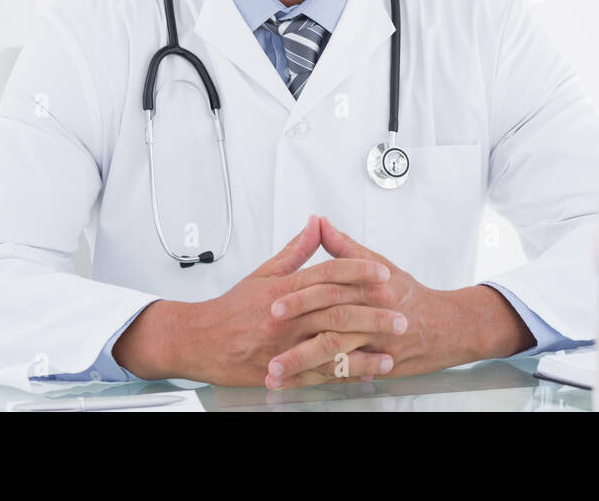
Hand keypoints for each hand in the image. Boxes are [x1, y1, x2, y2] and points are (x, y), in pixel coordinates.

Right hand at [113, 215, 403, 387]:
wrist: (196, 341)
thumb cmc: (231, 308)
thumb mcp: (263, 272)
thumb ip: (295, 250)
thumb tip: (317, 223)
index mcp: (283, 289)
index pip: (326, 274)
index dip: (357, 272)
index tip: (384, 273)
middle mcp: (285, 317)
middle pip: (336, 311)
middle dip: (372, 313)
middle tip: (401, 314)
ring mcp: (282, 346)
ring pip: (330, 345)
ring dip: (364, 349)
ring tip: (391, 349)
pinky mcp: (280, 371)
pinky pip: (316, 373)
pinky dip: (342, 374)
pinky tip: (365, 373)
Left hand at [263, 216, 532, 388]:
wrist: (448, 326)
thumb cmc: (410, 294)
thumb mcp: (380, 264)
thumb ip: (345, 247)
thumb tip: (319, 223)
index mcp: (372, 285)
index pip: (332, 288)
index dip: (301, 296)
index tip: (272, 305)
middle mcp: (377, 312)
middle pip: (333, 321)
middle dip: (296, 331)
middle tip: (267, 338)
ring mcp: (380, 341)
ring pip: (339, 352)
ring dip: (303, 363)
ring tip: (275, 370)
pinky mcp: (383, 364)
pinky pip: (349, 374)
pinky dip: (322, 380)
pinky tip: (301, 385)